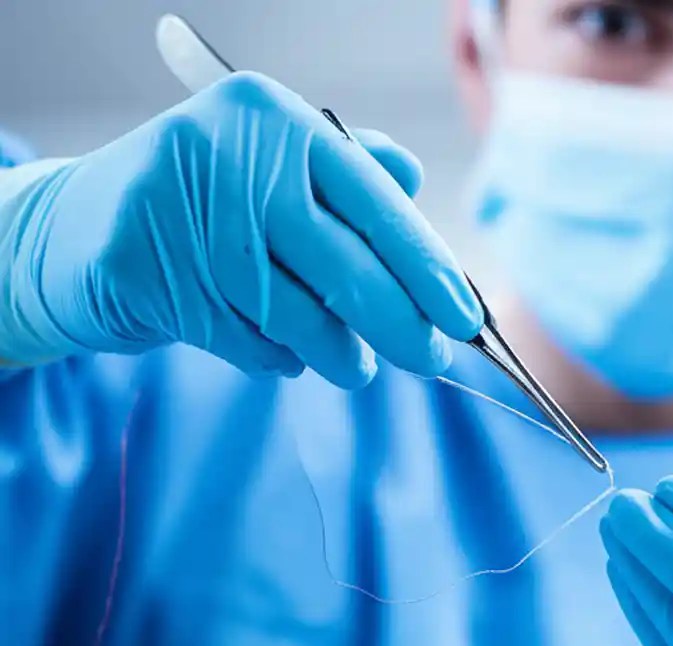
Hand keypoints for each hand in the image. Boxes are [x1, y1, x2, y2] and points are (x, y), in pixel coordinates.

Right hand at [0, 72, 481, 386]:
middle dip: (397, 323)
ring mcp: (177, 209)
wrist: (75, 229)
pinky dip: (274, 356)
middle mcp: (226, 152)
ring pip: (293, 311)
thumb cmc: (206, 205)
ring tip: (354, 367)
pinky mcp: (139, 268)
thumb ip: (345, 173)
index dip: (424, 265)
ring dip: (337, 352)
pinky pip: (241, 336)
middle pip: (341, 263)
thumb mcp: (272, 169)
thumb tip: (414, 176)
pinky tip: (282, 351)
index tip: (464, 316)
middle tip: (430, 359)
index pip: (372, 199)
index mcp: (272, 118)